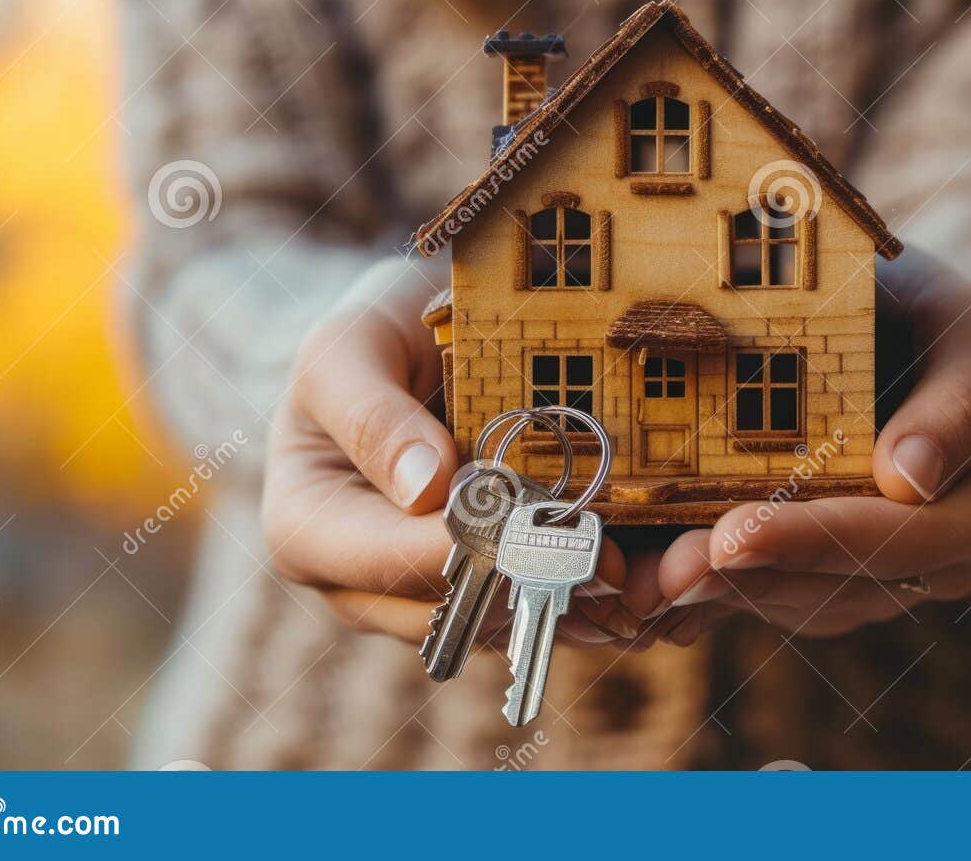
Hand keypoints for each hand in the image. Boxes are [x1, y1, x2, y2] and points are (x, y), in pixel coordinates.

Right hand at [263, 258, 639, 648]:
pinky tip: (659, 571)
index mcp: (311, 534)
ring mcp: (434, 598)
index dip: (469, 552)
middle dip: (543, 588)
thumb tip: (427, 489)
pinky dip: (603, 597)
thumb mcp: (345, 351)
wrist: (407, 346)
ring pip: (515, 627)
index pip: (389, 562)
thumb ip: (369, 413)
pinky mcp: (492, 591)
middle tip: (621, 561)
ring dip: (590, 606)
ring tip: (655, 574)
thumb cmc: (365, 344)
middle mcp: (368, 589)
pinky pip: (547, 612)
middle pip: (459, 613)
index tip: (538, 526)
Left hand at [651, 248, 970, 637]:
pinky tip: (645, 582)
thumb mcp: (967, 326)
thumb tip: (913, 478)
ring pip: (797, 603)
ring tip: (641, 576)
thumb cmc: (934, 315)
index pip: (912, 541)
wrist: (894, 323)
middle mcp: (945, 556)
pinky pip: (769, 598)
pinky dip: (708, 593)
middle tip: (671, 565)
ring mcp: (882, 575)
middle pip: (842, 587)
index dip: (821, 541)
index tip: (739, 531)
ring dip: (718, 592)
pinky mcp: (825, 575)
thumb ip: (959, 395)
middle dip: (750, 576)